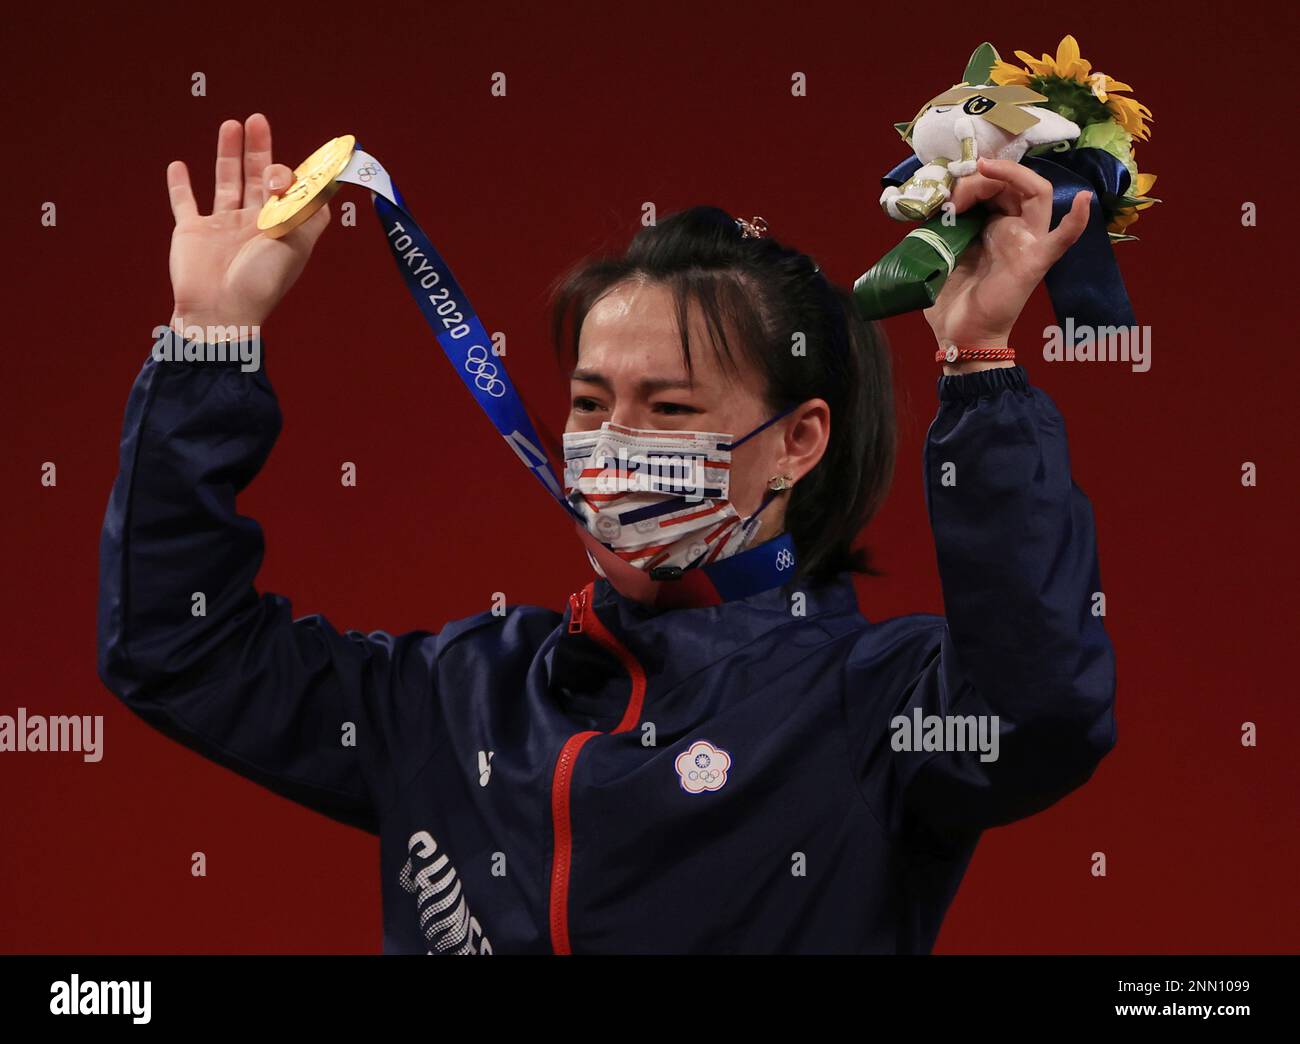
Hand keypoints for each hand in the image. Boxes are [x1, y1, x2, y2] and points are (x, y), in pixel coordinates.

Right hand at [166, 113, 330, 334]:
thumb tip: (325, 181)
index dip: (292, 177)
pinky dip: (180, 185)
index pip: (289, 192)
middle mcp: (252, 224)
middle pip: (257, 178)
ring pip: (225, 182)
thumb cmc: (261, 282)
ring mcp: (220, 227)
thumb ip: (306, 209)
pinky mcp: (191, 231)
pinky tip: (179, 166)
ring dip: (228, 154)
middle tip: (259, 119)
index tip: (288, 171)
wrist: (222, 312)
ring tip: (232, 124)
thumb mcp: (295, 243)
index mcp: (280, 229)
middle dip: (259, 149)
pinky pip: (184, 203)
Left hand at [924, 156, 1089, 366]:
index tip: (945, 192)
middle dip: (983, 177)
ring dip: (1012, 176)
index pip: (994, 184)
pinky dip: (1076, 220)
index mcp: (993, 224)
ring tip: (985, 172)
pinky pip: (1061, 241)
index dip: (971, 179)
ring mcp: (1027, 244)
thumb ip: (942, 223)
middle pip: (1013, 183)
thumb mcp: (940, 248)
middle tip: (955, 194)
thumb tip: (938, 198)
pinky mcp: (1033, 264)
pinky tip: (1083, 200)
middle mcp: (1014, 229)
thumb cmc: (951, 295)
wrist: (959, 334)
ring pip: (1036, 195)